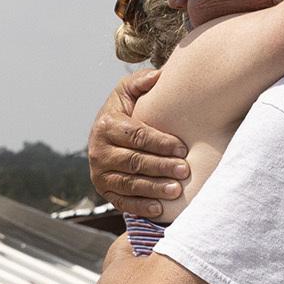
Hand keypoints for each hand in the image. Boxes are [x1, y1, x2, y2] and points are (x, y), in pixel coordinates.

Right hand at [89, 69, 187, 210]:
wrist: (105, 135)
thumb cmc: (124, 111)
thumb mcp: (127, 92)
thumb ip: (142, 82)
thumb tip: (160, 75)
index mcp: (106, 125)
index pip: (136, 136)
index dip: (160, 143)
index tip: (182, 147)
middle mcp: (98, 151)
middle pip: (134, 161)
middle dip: (161, 166)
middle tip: (185, 170)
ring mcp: (99, 173)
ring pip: (129, 183)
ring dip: (154, 188)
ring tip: (176, 190)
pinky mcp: (104, 190)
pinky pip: (122, 201)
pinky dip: (141, 206)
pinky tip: (160, 209)